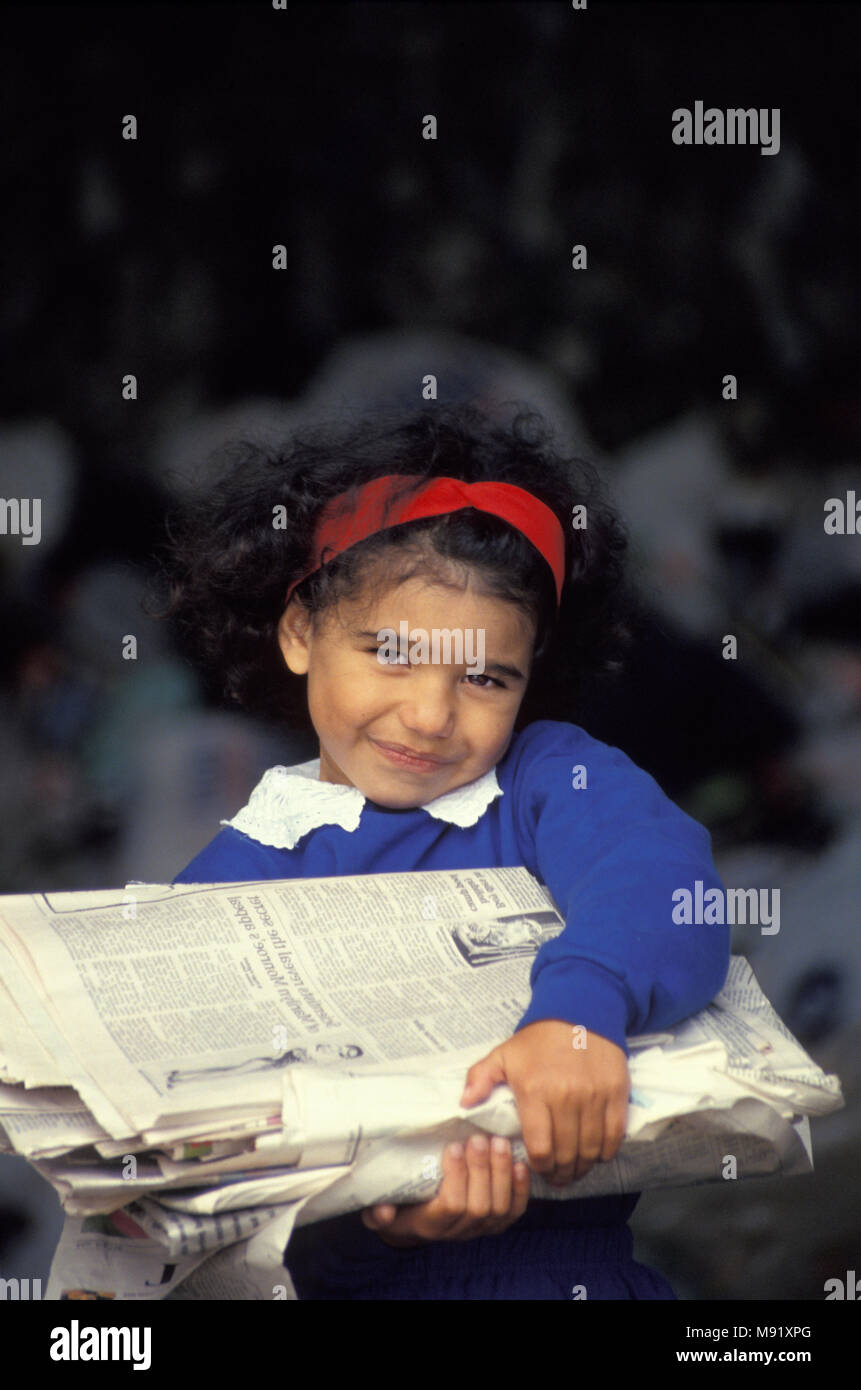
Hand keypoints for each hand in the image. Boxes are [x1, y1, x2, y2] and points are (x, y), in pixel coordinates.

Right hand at [360, 1134, 529, 1246]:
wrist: (415, 1223)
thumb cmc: (398, 1206)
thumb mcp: (377, 1209)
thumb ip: (376, 1210)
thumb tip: (382, 1210)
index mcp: (430, 1225)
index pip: (451, 1207)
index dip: (456, 1177)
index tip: (452, 1147)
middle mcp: (458, 1232)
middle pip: (479, 1206)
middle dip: (481, 1169)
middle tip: (478, 1138)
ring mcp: (480, 1229)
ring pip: (500, 1207)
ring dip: (501, 1172)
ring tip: (498, 1142)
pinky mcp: (497, 1223)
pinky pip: (515, 1210)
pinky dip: (520, 1187)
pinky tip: (519, 1164)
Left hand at [460, 1021, 628, 1184]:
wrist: (580, 1011)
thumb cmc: (538, 1040)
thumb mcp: (503, 1054)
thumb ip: (480, 1078)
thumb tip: (464, 1104)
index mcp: (535, 1091)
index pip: (540, 1148)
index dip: (540, 1167)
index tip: (538, 1169)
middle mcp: (566, 1098)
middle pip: (566, 1154)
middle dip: (561, 1173)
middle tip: (558, 1178)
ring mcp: (594, 1097)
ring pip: (590, 1149)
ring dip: (583, 1167)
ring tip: (575, 1170)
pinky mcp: (617, 1094)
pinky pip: (614, 1135)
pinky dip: (606, 1152)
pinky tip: (596, 1154)